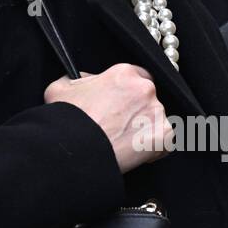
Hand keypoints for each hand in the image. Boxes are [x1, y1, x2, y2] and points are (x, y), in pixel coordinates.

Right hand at [44, 63, 171, 173]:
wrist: (75, 150)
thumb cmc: (67, 122)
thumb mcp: (61, 89)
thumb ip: (79, 79)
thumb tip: (88, 80)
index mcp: (124, 73)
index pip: (138, 78)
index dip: (130, 94)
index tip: (124, 106)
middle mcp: (144, 89)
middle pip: (149, 99)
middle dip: (138, 112)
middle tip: (120, 128)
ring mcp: (156, 112)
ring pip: (157, 121)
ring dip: (145, 131)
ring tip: (124, 143)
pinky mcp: (164, 136)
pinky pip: (166, 143)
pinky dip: (154, 150)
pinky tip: (135, 153)